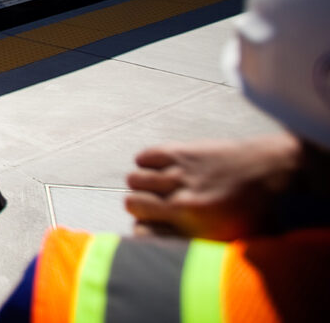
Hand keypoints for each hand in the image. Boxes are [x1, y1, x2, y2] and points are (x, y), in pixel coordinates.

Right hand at [124, 133, 300, 239]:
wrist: (273, 170)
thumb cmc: (259, 209)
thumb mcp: (235, 241)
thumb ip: (203, 248)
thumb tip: (172, 254)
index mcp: (196, 230)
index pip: (143, 234)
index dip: (144, 231)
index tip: (151, 227)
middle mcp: (183, 203)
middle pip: (132, 204)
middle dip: (140, 206)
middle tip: (155, 205)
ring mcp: (180, 175)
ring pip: (134, 179)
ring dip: (143, 183)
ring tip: (159, 186)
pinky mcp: (181, 153)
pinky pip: (144, 157)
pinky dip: (147, 162)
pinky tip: (162, 168)